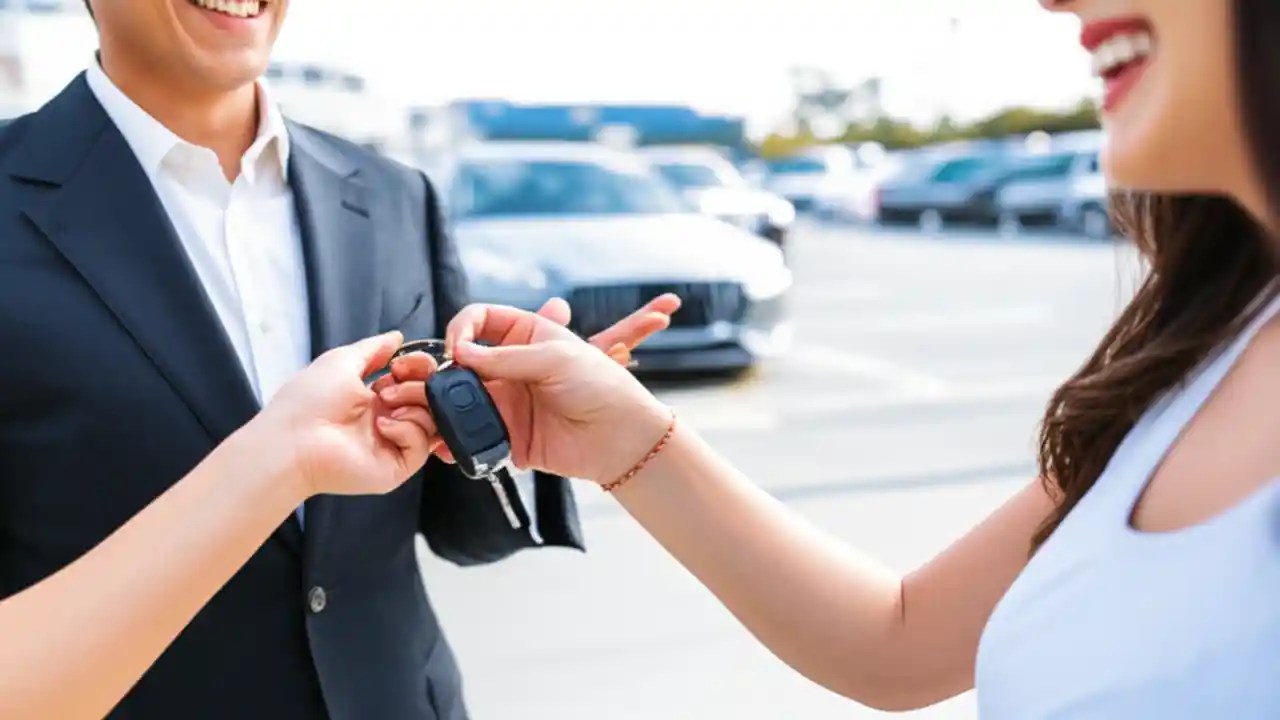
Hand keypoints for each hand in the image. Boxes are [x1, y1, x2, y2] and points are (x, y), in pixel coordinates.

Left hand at [246, 331, 439, 498]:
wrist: (294, 440)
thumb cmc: (309, 400)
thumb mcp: (342, 361)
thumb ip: (373, 349)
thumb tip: (396, 337)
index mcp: (375, 397)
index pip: (417, 380)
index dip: (420, 369)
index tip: (407, 364)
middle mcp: (388, 419)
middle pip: (430, 399)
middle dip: (418, 385)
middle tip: (390, 387)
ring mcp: (393, 443)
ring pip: (432, 421)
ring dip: (414, 405)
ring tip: (385, 405)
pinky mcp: (396, 466)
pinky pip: (421, 445)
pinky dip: (407, 430)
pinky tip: (382, 427)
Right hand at [377, 302, 674, 483]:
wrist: (622, 439)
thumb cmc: (600, 386)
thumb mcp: (555, 359)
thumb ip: (505, 357)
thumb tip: (459, 353)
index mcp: (526, 335)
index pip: (480, 319)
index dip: (462, 328)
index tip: (456, 347)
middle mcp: (511, 366)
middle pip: (462, 360)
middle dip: (442, 370)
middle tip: (430, 384)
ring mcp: (507, 400)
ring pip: (460, 398)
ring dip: (441, 404)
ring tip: (426, 414)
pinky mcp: (506, 434)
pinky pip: (472, 434)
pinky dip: (454, 438)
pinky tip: (443, 441)